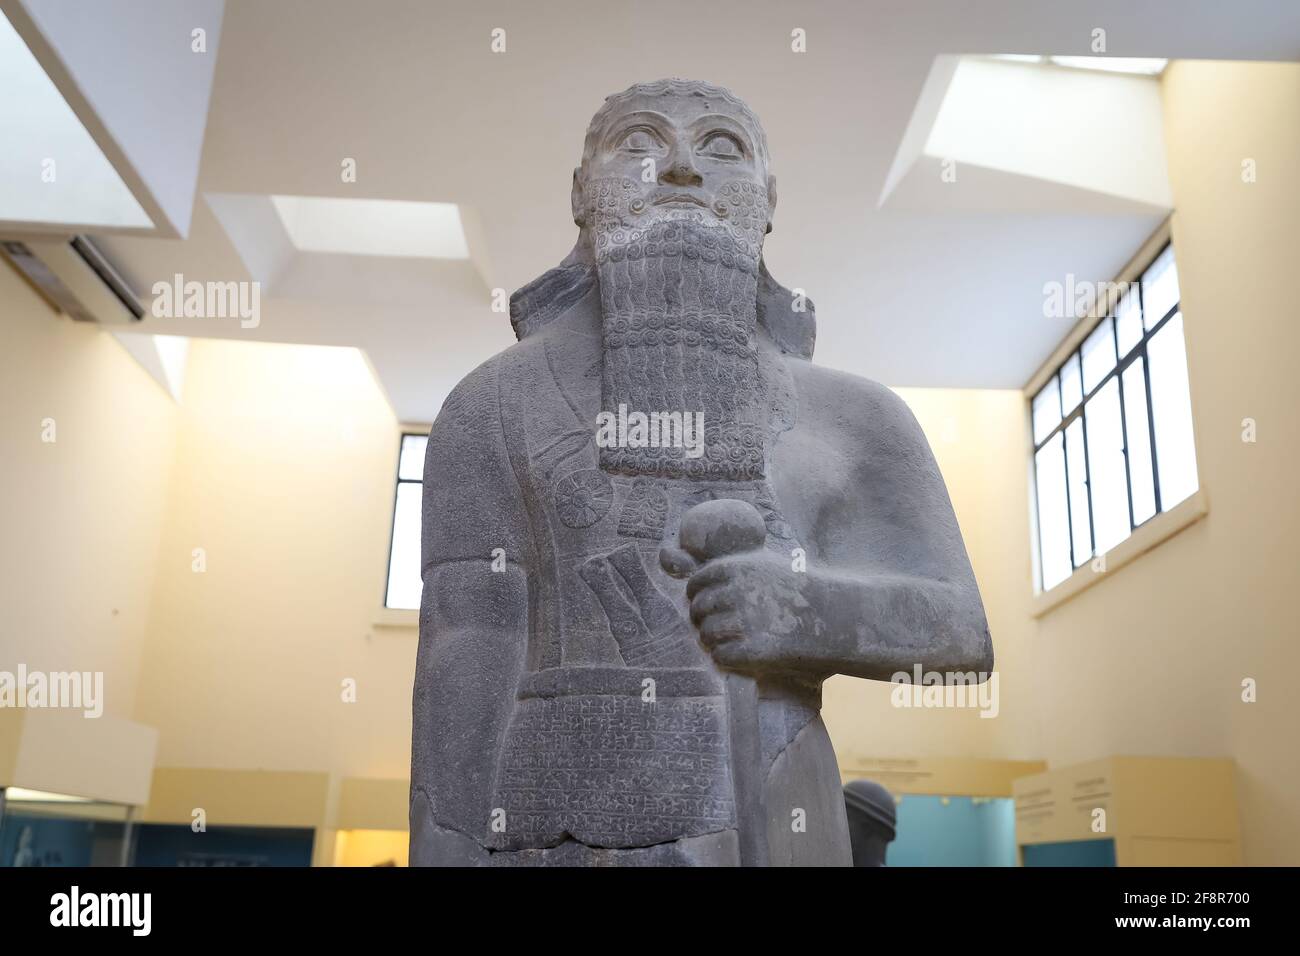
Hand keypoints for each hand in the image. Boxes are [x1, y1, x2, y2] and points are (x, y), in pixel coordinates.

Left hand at [685, 549, 815, 675]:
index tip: (703, 605)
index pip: (696, 584)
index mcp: (736, 568)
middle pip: (698, 610)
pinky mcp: (754, 650)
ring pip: (706, 635)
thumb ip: (732, 570)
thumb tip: (693, 575)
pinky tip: (738, 654)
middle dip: (702, 620)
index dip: (696, 596)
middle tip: (713, 627)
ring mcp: (744, 622)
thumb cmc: (797, 589)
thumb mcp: (765, 565)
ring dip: (712, 640)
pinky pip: (721, 656)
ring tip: (726, 641)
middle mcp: (736, 593)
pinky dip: (725, 657)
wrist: (832, 616)